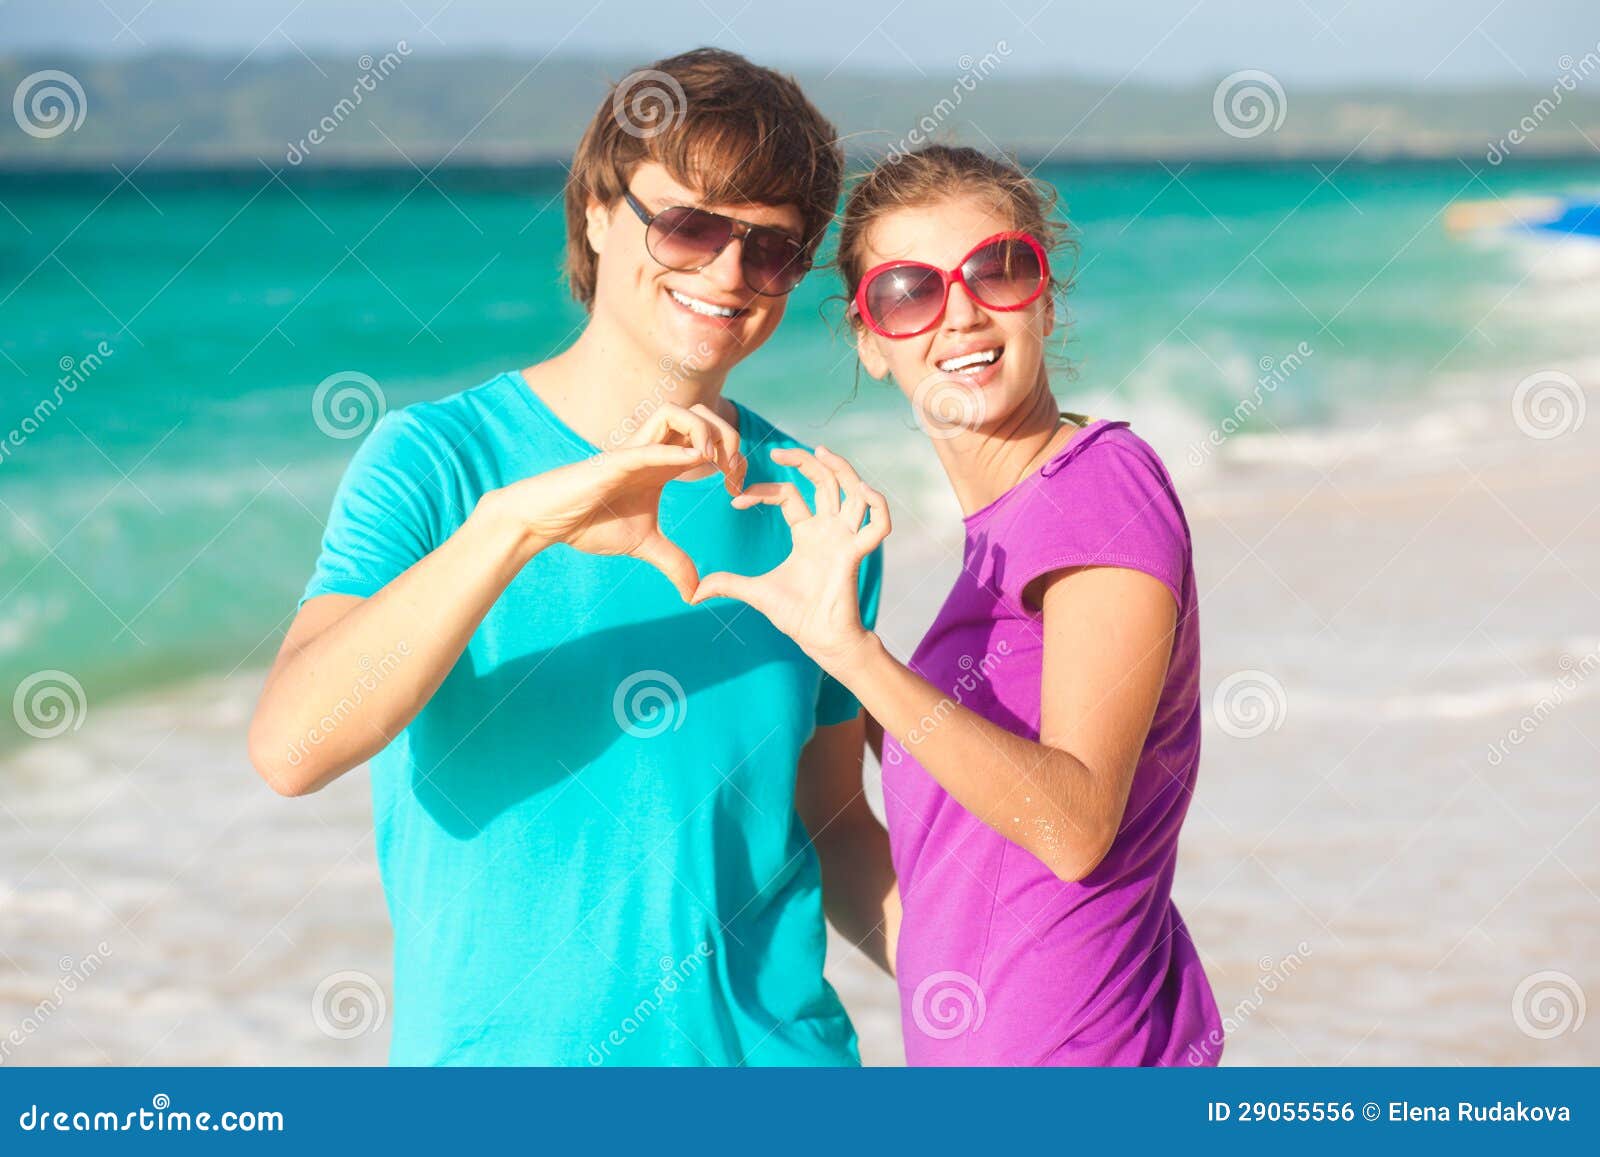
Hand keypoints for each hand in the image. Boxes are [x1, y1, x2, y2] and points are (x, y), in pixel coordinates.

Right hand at [475, 402, 744, 599]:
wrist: (547, 522)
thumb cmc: (590, 523)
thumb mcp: (644, 545)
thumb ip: (673, 562)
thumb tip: (694, 594)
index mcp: (664, 463)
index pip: (708, 440)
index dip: (732, 457)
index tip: (737, 487)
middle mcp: (653, 450)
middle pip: (701, 415)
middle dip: (727, 437)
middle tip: (733, 473)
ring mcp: (634, 452)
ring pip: (677, 412)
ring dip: (705, 432)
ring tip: (715, 464)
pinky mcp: (615, 462)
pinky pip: (650, 444)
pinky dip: (677, 448)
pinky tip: (697, 462)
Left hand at [692, 446, 889, 670]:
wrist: (819, 639)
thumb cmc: (795, 615)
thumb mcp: (755, 592)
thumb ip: (727, 584)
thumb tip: (692, 592)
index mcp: (807, 533)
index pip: (790, 495)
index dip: (764, 490)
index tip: (736, 499)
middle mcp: (829, 530)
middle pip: (826, 481)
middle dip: (807, 461)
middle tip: (780, 451)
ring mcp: (845, 539)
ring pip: (854, 492)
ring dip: (843, 470)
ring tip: (822, 452)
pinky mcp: (856, 553)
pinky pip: (878, 525)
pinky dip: (876, 505)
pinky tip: (862, 490)